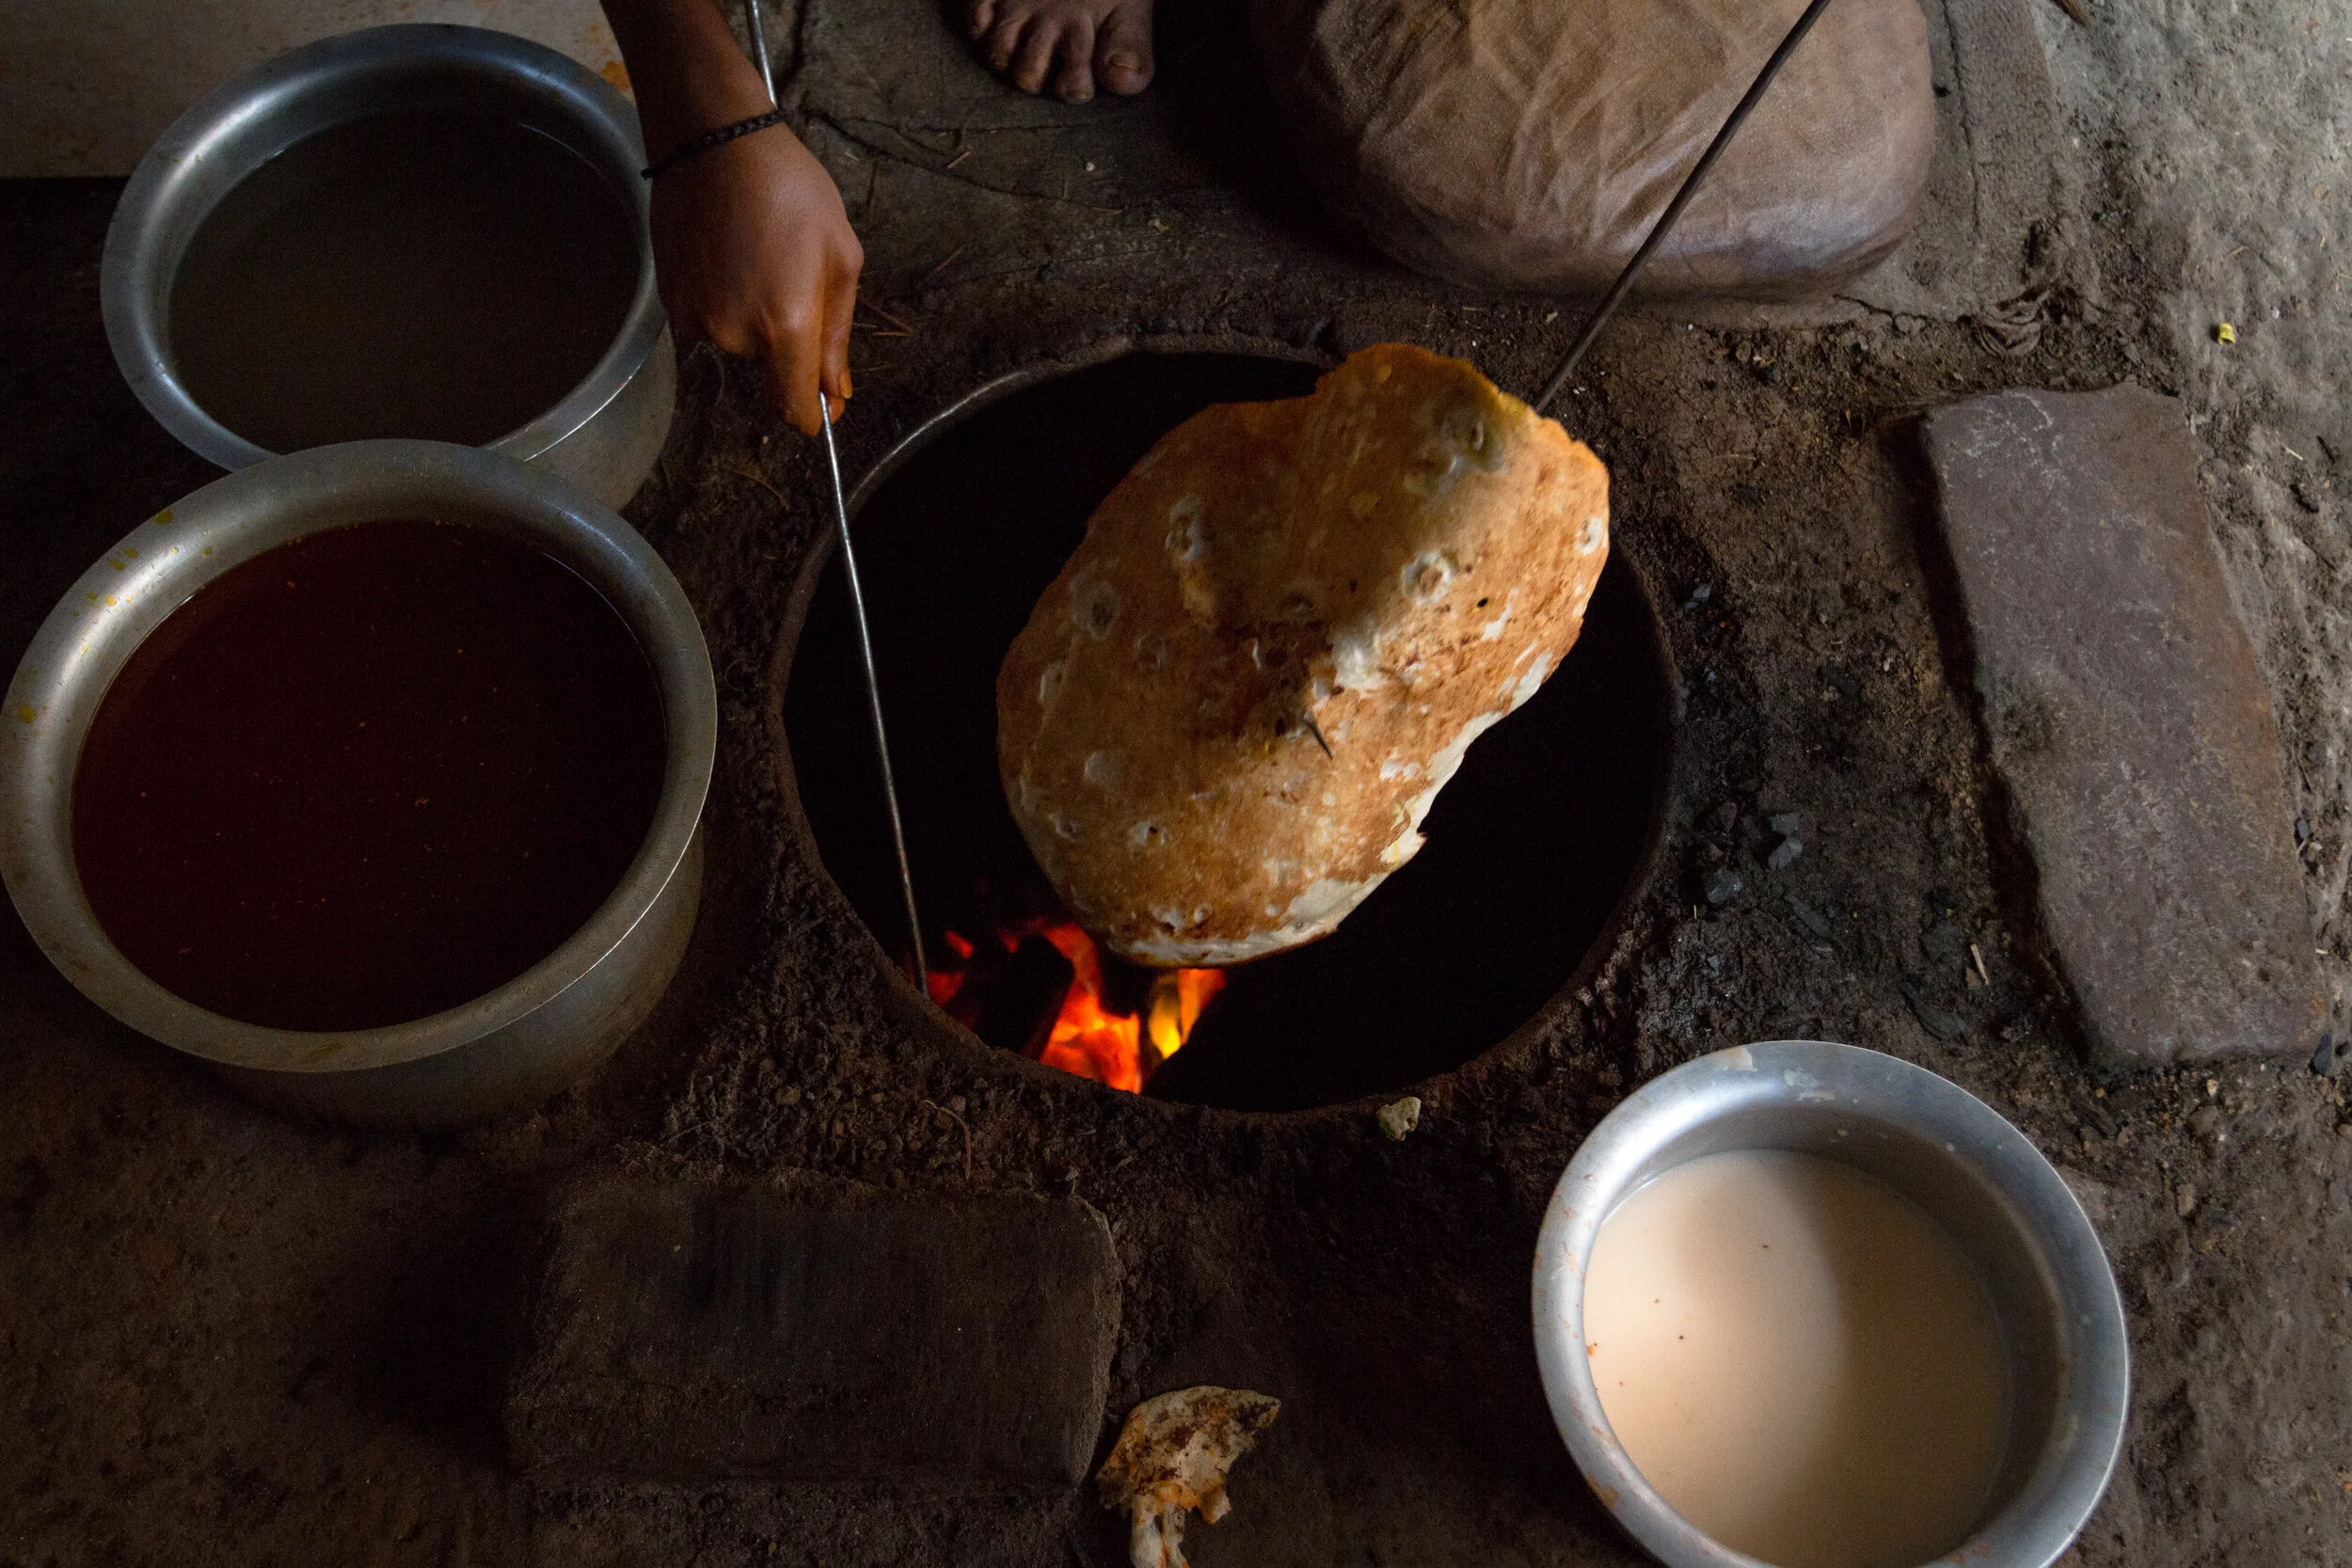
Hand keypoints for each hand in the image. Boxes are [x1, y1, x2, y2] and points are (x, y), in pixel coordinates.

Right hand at [648, 122, 862, 436]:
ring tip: (756, 254)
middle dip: (785, 339)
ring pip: (735, 341)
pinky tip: (728, 252)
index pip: (793, 409)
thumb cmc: (790, 189)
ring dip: (750, 316)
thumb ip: (836, 338)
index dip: (810, 414)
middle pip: (767, 369)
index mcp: (785, 327)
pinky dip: (721, 298)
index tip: (822, 406)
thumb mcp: (840, 258)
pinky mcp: (669, 299)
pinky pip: (706, 318)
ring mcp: (695, 318)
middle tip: (790, 274)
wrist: (713, 140)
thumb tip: (836, 393)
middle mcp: (734, 334)